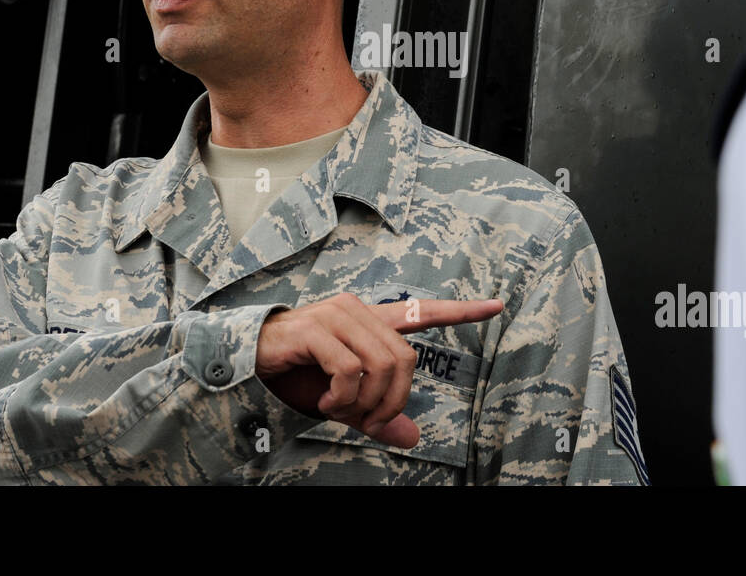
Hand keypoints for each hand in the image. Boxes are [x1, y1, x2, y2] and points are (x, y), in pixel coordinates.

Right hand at [256, 293, 502, 448]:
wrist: (248, 361)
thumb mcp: (343, 402)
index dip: (462, 311)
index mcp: (370, 322)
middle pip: (405, 360)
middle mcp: (358, 311)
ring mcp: (337, 316)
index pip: (422, 312)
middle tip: (366, 420)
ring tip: (340, 410)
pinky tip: (324, 402)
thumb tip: (412, 438)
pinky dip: (342, 398)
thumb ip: (376, 415)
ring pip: (381, 366)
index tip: (497, 307)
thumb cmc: (298, 375)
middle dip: (392, 401)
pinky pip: (349, 371)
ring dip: (365, 403)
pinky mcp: (315, 329)